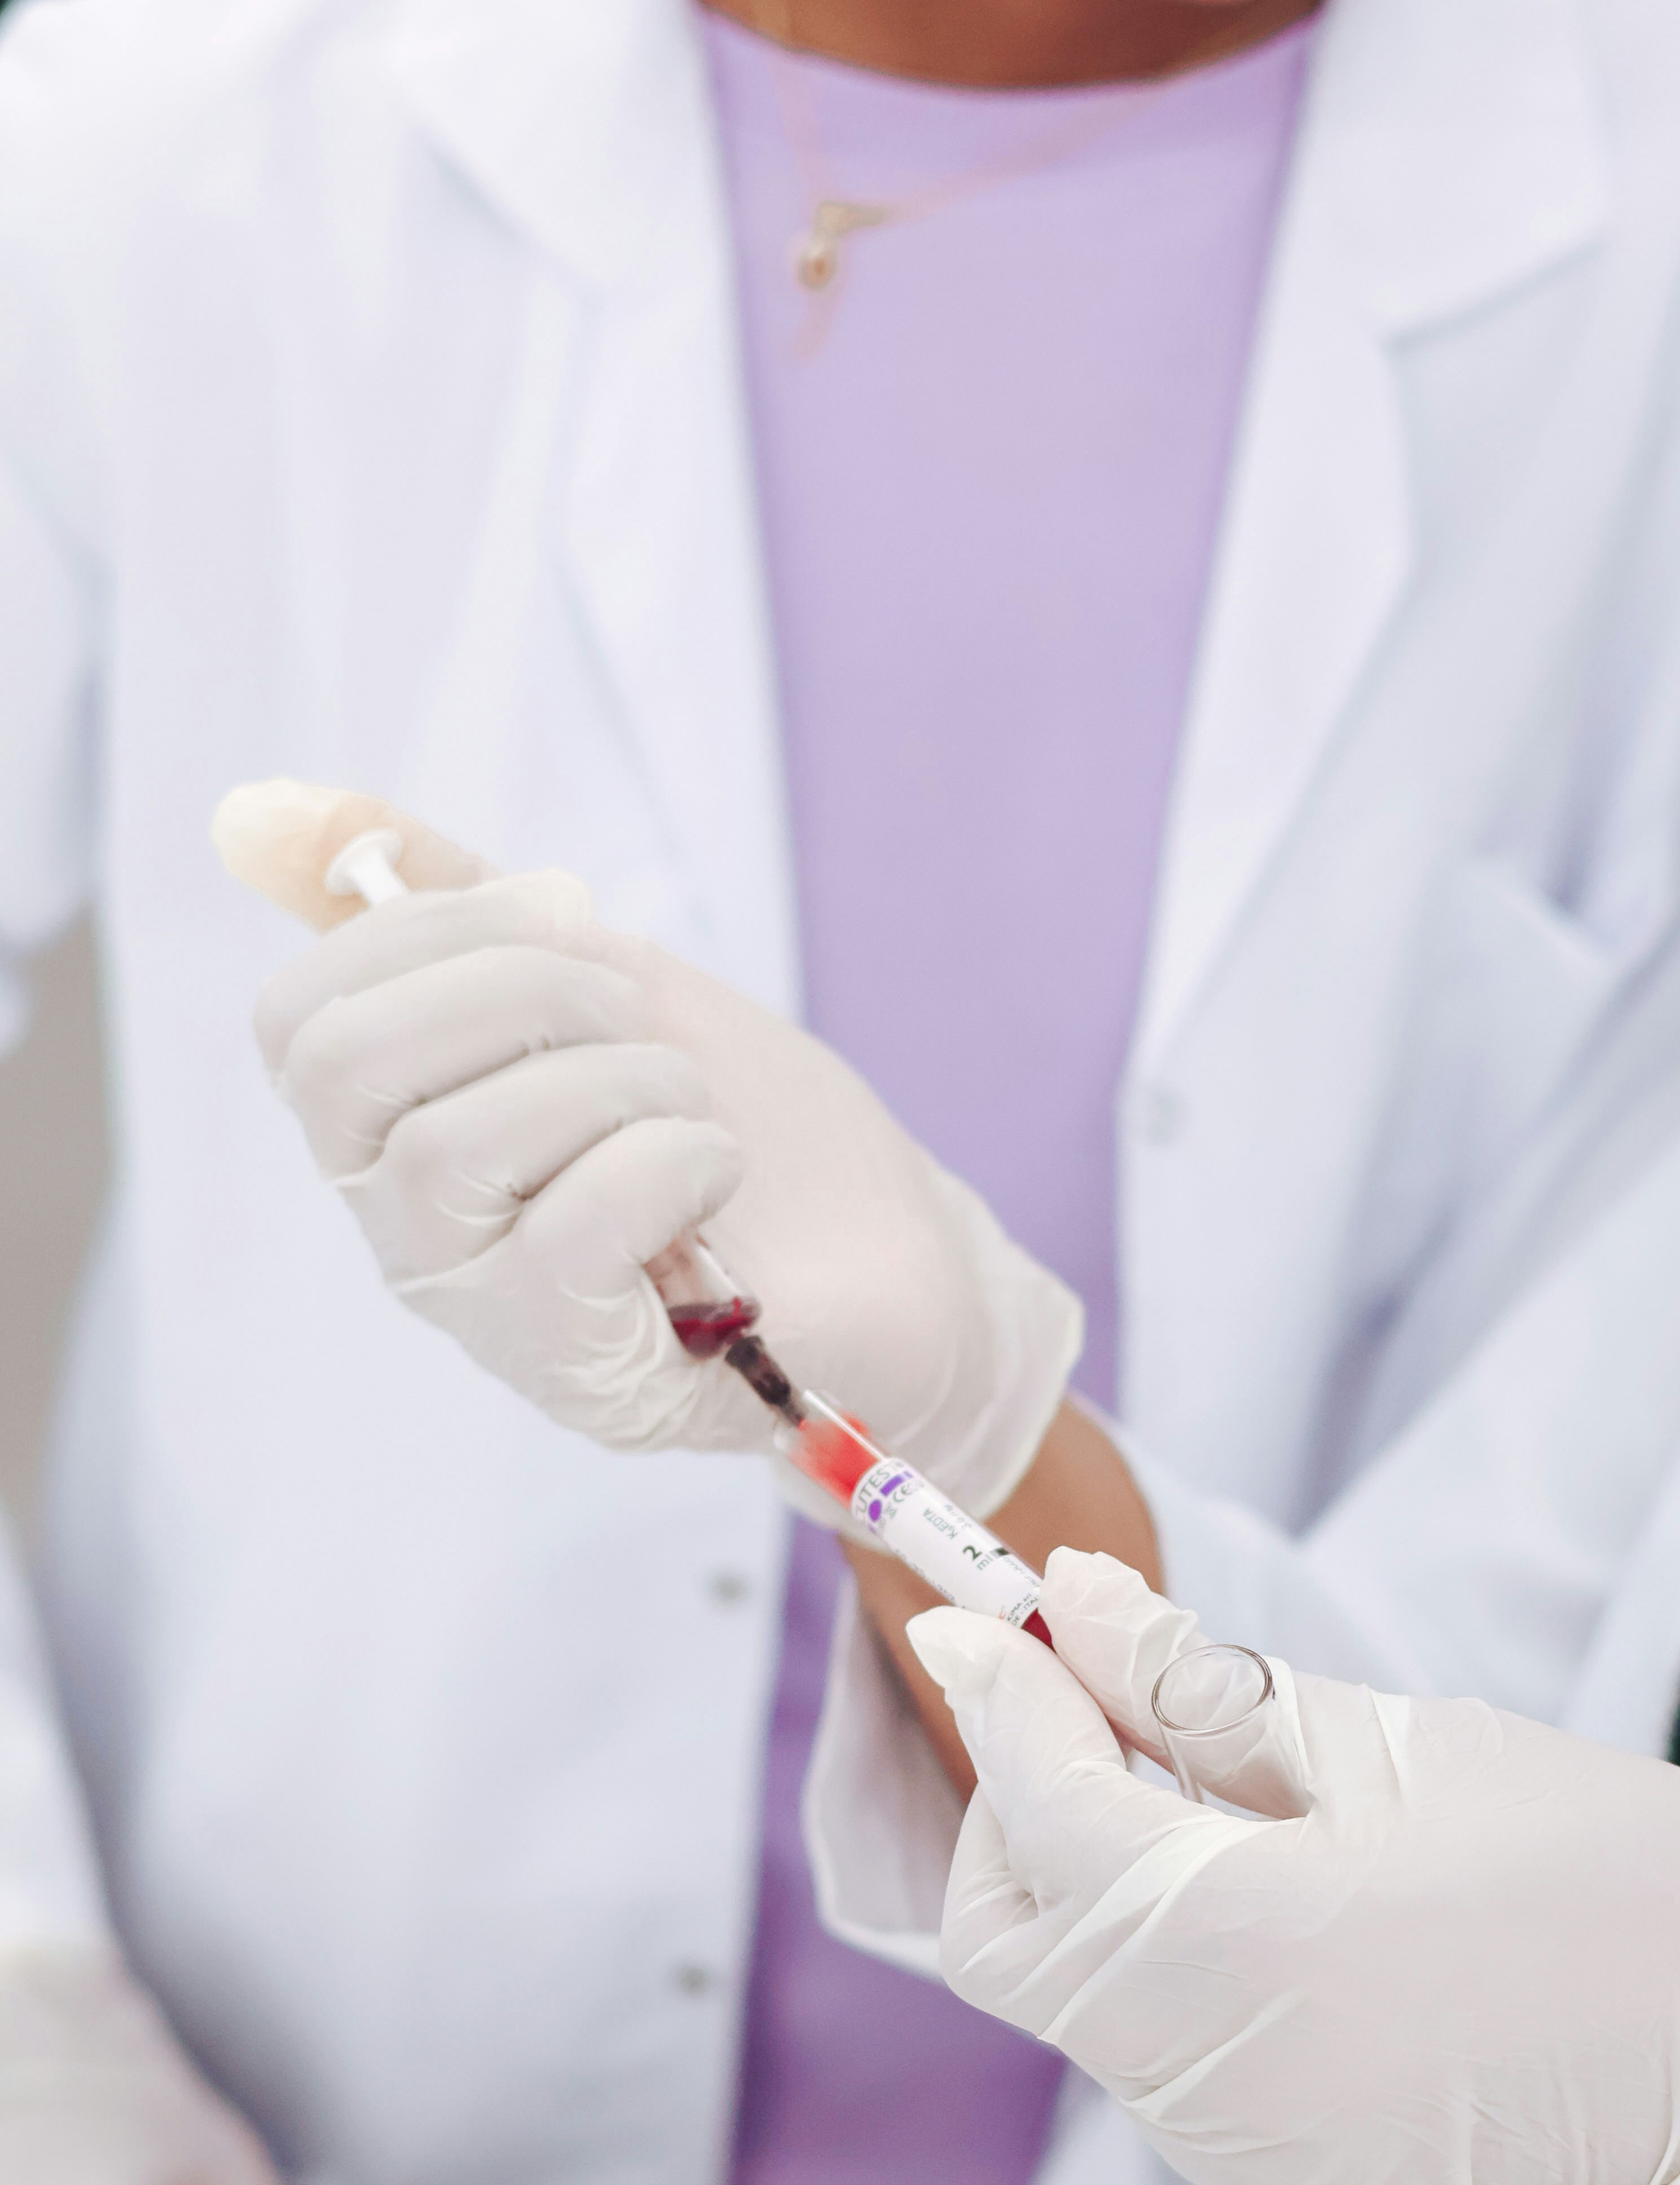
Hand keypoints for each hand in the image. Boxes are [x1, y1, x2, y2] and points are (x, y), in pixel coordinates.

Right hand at [217, 782, 1082, 1518]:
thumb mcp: (604, 974)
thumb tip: (276, 813)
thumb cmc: (746, 1120)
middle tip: (631, 1018)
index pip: (300, 1021)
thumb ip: (457, 903)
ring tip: (689, 1103)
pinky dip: (665, 1160)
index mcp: (398, 1136)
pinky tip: (716, 1172)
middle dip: (514, 989)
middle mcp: (412, 1236)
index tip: (559, 923)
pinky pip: (566, 1232)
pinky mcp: (581, 1371)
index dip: (424, 932)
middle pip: (346, 1073)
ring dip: (610, 1079)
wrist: (898, 1249)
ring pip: (454, 1148)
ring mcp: (486, 1314)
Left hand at [909, 1553, 1679, 2184]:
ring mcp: (1245, 2156)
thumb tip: (1064, 1604)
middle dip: (1020, 1818)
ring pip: (1085, 2006)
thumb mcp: (1390, 1746)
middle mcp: (1212, 2079)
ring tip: (1231, 1812)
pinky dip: (1185, 1982)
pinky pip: (1174, 2072)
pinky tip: (1287, 1919)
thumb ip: (1192, 1686)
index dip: (1005, 1696)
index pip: (1040, 1808)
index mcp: (1239, 1945)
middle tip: (1096, 1720)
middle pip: (1010, 1939)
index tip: (992, 1614)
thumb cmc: (1599, 1867)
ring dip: (1111, 1897)